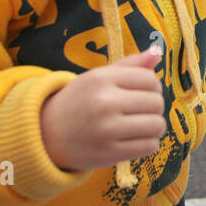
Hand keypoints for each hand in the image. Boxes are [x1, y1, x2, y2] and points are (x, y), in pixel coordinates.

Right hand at [39, 49, 166, 171]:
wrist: (47, 134)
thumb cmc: (79, 102)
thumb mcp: (99, 77)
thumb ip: (130, 64)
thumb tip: (158, 51)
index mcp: (101, 79)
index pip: (149, 79)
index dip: (153, 86)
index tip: (143, 92)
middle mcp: (104, 103)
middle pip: (156, 102)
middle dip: (154, 107)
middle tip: (140, 111)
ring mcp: (107, 130)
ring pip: (157, 125)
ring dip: (154, 126)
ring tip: (141, 125)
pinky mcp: (110, 153)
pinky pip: (149, 146)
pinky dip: (148, 143)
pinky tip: (135, 139)